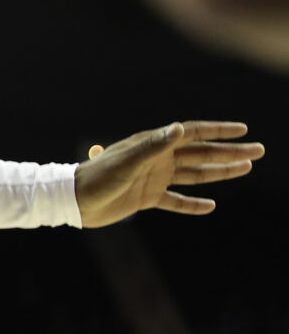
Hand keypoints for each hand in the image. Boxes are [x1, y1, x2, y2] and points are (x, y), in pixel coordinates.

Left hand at [75, 121, 261, 226]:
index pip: (193, 133)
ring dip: (220, 171)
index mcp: (154, 145)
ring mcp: (153, 178)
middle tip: (259, 150)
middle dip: (230, 151)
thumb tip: (179, 128)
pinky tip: (211, 205)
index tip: (243, 129)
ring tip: (246, 168)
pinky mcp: (146, 198)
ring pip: (194, 174)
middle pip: (201, 153)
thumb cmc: (98, 177)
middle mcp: (158, 159)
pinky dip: (193, 203)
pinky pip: (176, 200)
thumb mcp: (128, 161)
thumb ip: (154, 145)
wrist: (74, 201)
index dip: (218, 130)